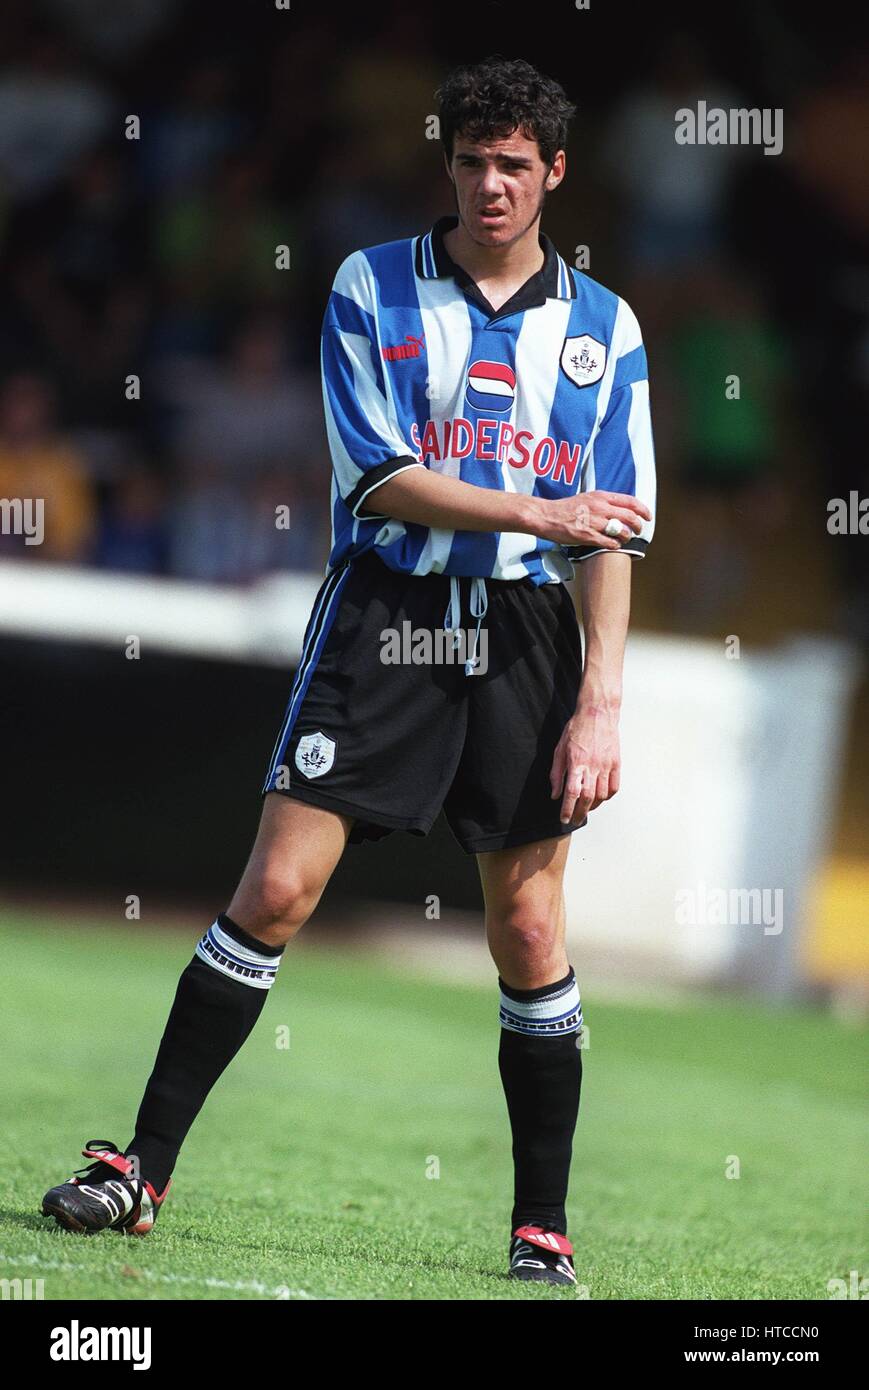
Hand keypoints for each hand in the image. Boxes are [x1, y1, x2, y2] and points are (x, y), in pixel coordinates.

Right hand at [533, 491, 651, 548]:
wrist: (547, 515)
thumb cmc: (566, 508)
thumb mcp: (588, 497)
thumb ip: (604, 501)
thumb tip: (621, 508)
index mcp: (601, 496)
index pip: (630, 501)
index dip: (643, 510)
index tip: (647, 517)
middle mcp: (600, 508)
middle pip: (630, 517)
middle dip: (638, 526)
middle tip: (638, 531)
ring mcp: (595, 522)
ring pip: (622, 531)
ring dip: (627, 537)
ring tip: (624, 539)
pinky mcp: (588, 536)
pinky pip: (609, 543)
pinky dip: (615, 545)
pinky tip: (613, 545)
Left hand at [550, 704, 620, 823]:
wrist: (597, 713)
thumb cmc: (576, 729)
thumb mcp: (559, 749)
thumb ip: (556, 773)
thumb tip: (555, 794)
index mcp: (576, 762)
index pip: (572, 792)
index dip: (567, 809)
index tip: (564, 819)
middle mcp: (593, 766)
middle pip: (588, 798)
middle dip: (580, 813)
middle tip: (575, 820)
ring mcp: (606, 765)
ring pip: (602, 795)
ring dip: (593, 806)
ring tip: (586, 809)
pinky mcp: (616, 763)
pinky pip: (614, 787)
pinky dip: (607, 796)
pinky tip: (600, 798)